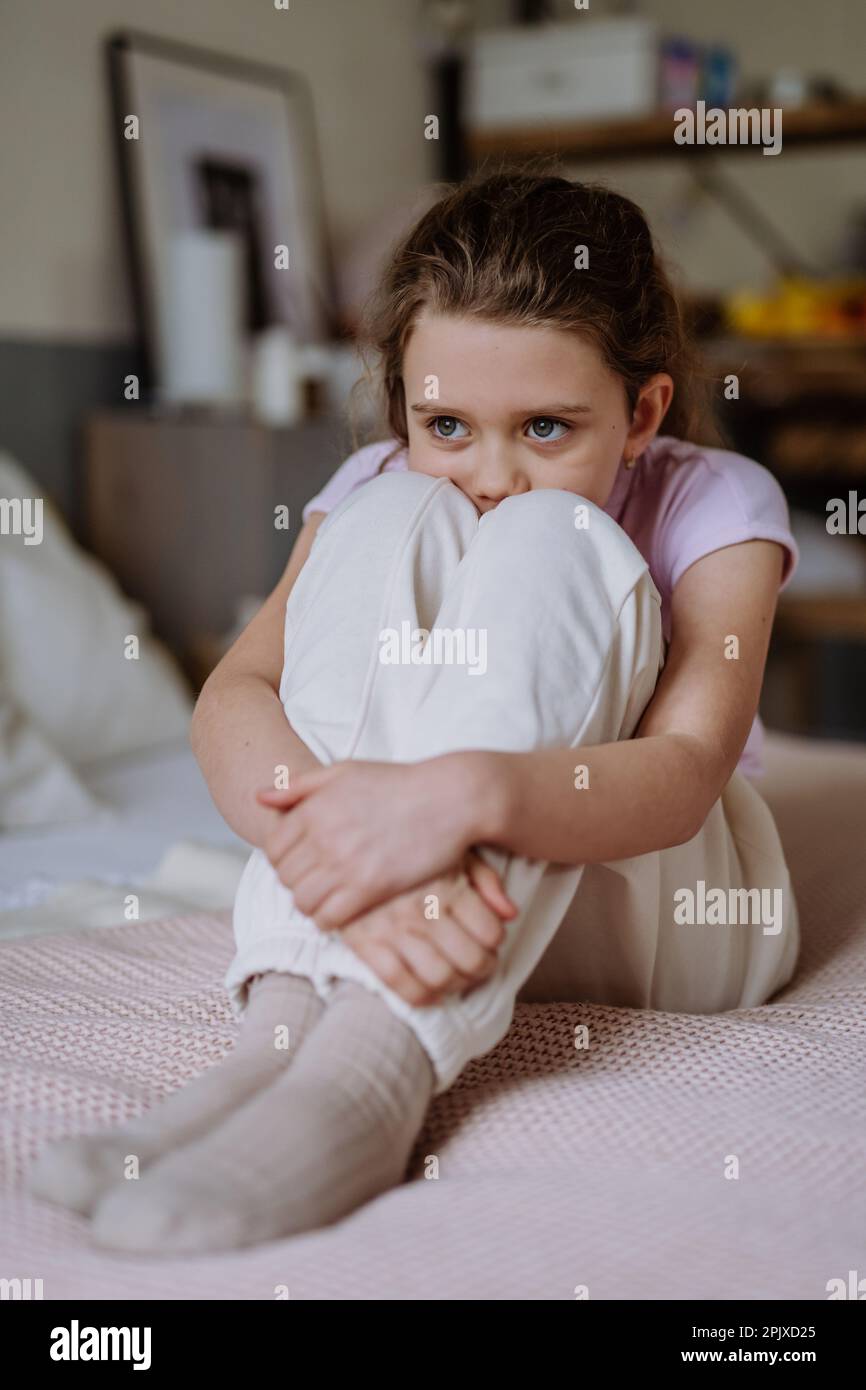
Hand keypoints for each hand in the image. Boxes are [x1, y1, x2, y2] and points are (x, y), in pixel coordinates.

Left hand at [256, 756, 500, 929]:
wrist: (450, 798)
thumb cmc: (399, 783)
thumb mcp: (345, 771)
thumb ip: (299, 785)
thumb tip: (259, 797)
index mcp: (314, 807)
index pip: (273, 848)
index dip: (283, 860)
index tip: (302, 862)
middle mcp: (323, 836)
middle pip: (285, 877)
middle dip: (297, 882)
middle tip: (317, 881)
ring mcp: (345, 863)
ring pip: (302, 901)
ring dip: (311, 903)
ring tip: (328, 897)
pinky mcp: (370, 887)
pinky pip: (328, 917)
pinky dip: (329, 919)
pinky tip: (343, 911)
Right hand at [340, 851, 515, 1006]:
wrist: (347, 845)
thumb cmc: (409, 849)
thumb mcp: (452, 851)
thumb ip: (486, 880)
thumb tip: (510, 914)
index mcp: (446, 884)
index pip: (490, 932)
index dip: (497, 942)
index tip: (491, 941)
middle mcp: (422, 909)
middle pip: (471, 960)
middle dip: (483, 968)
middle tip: (481, 964)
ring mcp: (392, 929)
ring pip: (440, 978)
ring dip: (457, 985)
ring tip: (459, 977)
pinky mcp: (365, 944)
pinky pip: (401, 985)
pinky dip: (423, 997)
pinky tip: (432, 991)